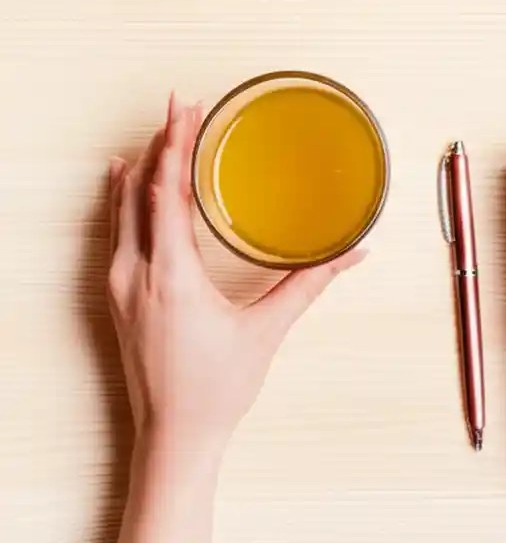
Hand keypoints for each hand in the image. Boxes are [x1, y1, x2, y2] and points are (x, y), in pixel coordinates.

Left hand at [106, 94, 365, 542]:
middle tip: (180, 106)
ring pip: (121, 208)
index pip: (167, 192)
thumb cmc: (216, 388)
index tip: (186, 109)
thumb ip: (309, 284)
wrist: (174, 436)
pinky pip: (115, 231)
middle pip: (140, 190)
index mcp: (171, 275)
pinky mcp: (118, 297)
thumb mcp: (267, 330)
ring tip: (159, 133)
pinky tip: (128, 183)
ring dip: (142, 167)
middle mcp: (137, 274)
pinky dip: (124, 199)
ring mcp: (121, 285)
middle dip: (161, 143)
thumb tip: (353, 254)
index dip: (176, 145)